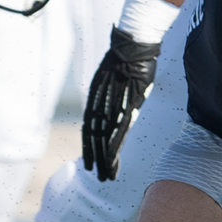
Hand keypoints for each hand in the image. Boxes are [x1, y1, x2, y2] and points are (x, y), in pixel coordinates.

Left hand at [83, 30, 158, 180]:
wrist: (132, 45)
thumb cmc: (126, 58)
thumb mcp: (115, 77)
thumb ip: (113, 92)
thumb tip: (117, 102)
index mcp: (95, 98)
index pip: (89, 127)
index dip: (89, 146)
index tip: (90, 161)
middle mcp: (99, 104)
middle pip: (94, 137)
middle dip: (96, 158)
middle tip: (98, 176)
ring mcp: (111, 105)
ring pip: (104, 138)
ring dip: (105, 159)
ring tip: (106, 176)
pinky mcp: (125, 106)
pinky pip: (117, 131)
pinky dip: (114, 147)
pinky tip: (112, 160)